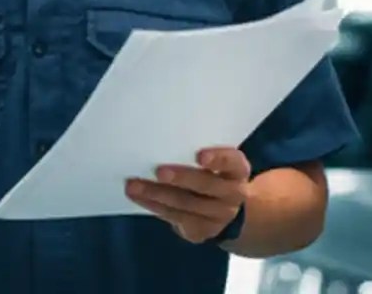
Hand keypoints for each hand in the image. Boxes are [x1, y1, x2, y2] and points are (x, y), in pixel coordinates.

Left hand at [125, 147, 250, 243]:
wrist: (226, 209)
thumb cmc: (212, 173)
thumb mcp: (215, 162)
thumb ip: (195, 153)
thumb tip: (159, 142)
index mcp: (238, 170)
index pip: (232, 162)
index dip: (218, 159)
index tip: (200, 156)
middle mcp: (233, 194)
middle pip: (206, 185)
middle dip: (181, 178)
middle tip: (159, 171)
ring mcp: (218, 216)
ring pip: (186, 204)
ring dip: (157, 194)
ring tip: (133, 185)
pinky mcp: (202, 231)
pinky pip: (175, 217)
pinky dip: (154, 206)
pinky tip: (138, 197)